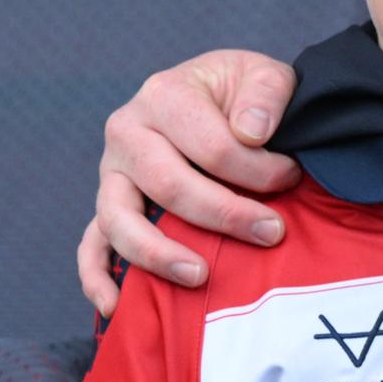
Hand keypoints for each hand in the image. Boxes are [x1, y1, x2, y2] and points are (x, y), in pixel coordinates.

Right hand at [78, 50, 301, 314]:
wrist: (221, 98)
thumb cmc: (245, 94)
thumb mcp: (265, 76)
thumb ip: (266, 95)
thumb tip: (251, 133)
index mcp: (164, 95)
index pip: (211, 146)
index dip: (257, 170)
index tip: (292, 178)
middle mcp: (127, 132)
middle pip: (169, 186)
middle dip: (225, 215)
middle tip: (272, 233)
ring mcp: (111, 174)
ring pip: (120, 221)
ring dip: (160, 254)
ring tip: (201, 274)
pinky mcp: (107, 206)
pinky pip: (90, 246)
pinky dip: (97, 277)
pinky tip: (116, 306)